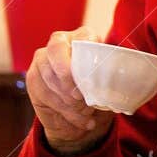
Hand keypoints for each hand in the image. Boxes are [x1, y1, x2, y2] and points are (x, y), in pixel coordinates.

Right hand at [24, 27, 113, 154]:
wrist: (84, 111)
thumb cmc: (103, 88)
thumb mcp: (111, 81)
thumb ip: (112, 76)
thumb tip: (123, 84)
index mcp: (83, 37)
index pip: (74, 39)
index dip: (73, 61)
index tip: (84, 84)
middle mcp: (59, 43)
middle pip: (54, 56)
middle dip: (67, 82)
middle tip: (82, 100)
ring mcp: (43, 60)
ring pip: (49, 78)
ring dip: (67, 101)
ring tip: (86, 114)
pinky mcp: (34, 77)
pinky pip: (43, 94)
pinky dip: (63, 111)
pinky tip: (80, 120)